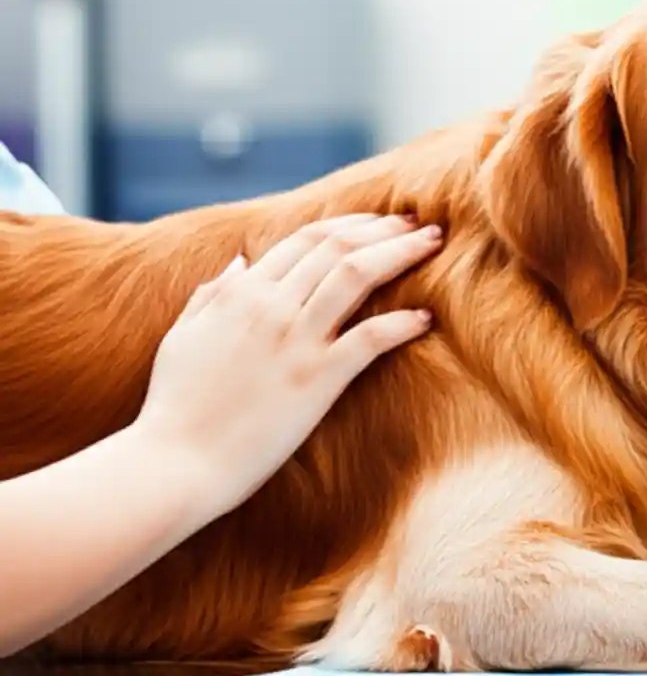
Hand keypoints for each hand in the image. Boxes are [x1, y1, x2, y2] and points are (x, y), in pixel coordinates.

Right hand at [134, 213, 442, 516]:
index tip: (381, 222)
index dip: (351, 224)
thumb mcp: (181, 338)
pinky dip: (402, 323)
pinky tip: (426, 318)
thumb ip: (211, 296)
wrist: (173, 464)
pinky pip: (370, 338)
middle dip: (386, 229)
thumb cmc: (173, 408)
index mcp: (241, 293)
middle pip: (339, 246)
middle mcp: (271, 306)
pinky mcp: (317, 379)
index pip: (307, 239)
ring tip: (433, 244)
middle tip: (421, 223)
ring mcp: (295, 341)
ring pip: (357, 274)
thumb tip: (240, 263)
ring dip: (401, 252)